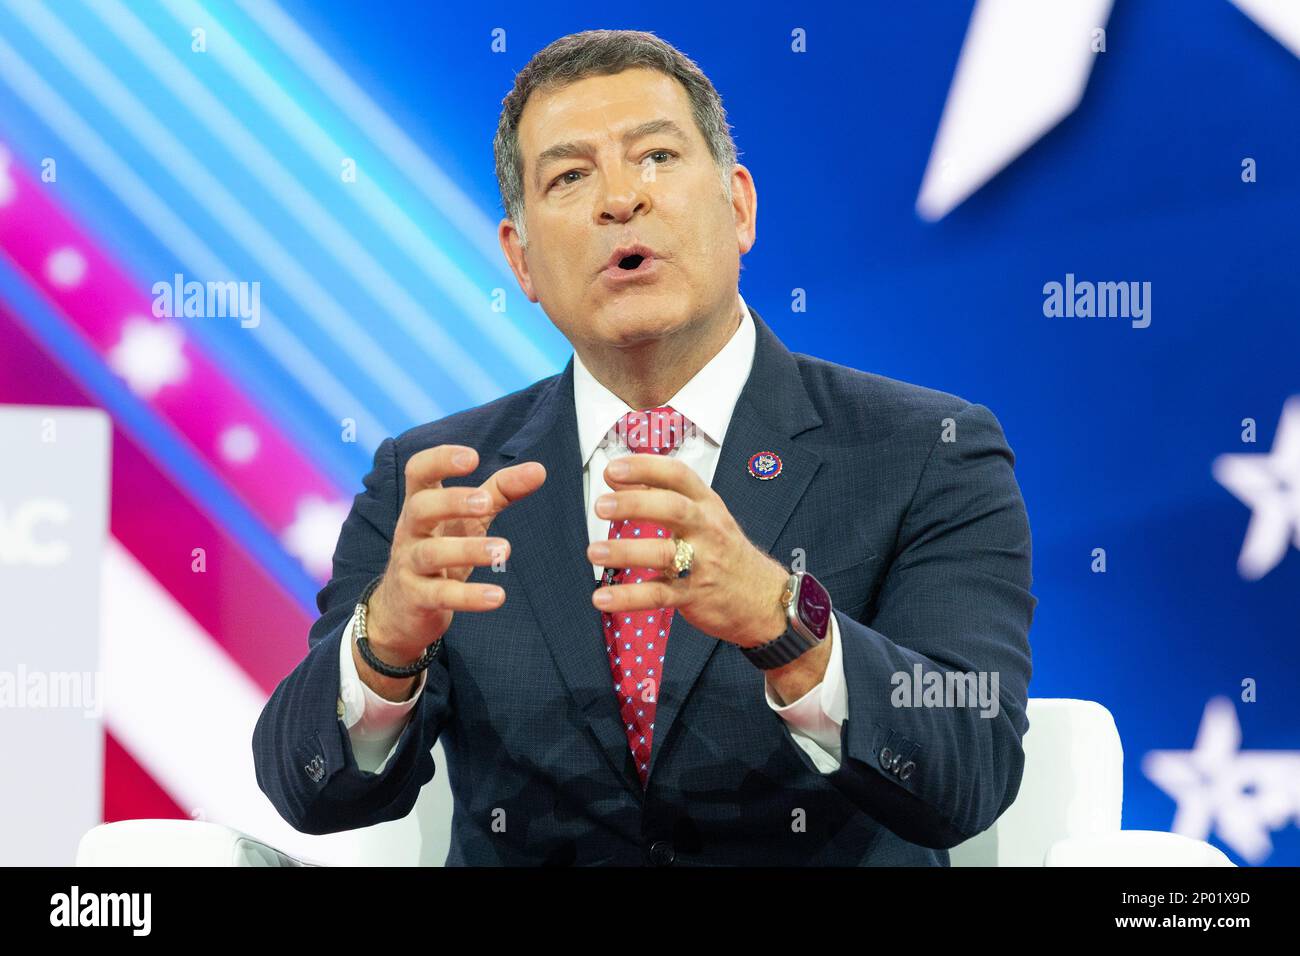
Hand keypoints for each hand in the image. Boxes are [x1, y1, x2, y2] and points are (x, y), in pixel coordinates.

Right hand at [367, 445, 545, 665]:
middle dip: (452, 502)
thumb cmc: (440, 548)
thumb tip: (539, 469)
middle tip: (486, 503)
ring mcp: (410, 564)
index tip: (472, 457)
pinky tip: (497, 596)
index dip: (440, 460)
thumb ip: (500, 492)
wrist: (401, 609)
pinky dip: (469, 597)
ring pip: (432, 553)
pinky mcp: (416, 598)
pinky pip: (440, 595)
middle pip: (420, 507)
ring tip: (504, 549)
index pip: (418, 471)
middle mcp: (410, 530)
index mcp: (421, 503)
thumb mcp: (468, 518)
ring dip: (468, 550)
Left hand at [588, 454, 789, 648]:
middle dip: (635, 504)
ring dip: (626, 552)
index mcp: (707, 504)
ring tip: (593, 552)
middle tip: (600, 506)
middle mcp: (707, 529)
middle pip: (673, 509)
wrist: (763, 598)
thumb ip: (662, 496)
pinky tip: (602, 598)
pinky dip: (628, 598)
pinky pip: (658, 595)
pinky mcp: (693, 596)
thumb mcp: (704, 515)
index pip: (678, 476)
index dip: (645, 468)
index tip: (613, 468)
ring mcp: (702, 563)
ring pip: (664, 554)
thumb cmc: (724, 550)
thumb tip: (618, 479)